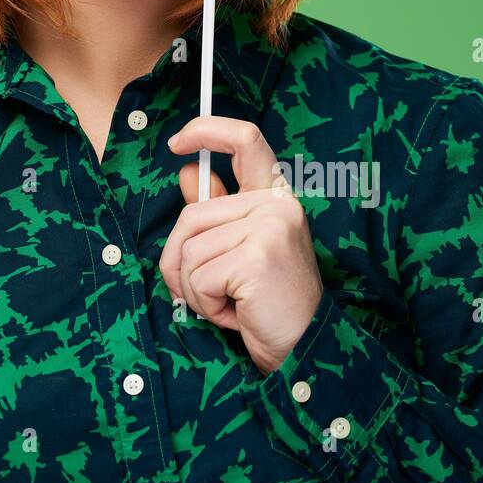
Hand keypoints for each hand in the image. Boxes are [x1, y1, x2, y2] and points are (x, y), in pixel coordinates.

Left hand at [161, 116, 322, 375]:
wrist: (304, 351)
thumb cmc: (268, 305)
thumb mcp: (239, 252)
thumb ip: (215, 212)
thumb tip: (187, 174)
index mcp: (275, 199)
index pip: (246, 141)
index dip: (206, 130)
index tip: (177, 142)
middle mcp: (277, 206)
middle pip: (191, 216)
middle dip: (181, 262)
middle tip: (209, 294)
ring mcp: (270, 227)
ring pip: (189, 249)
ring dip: (196, 289)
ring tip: (231, 304)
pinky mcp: (258, 256)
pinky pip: (199, 275)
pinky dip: (206, 304)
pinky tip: (236, 314)